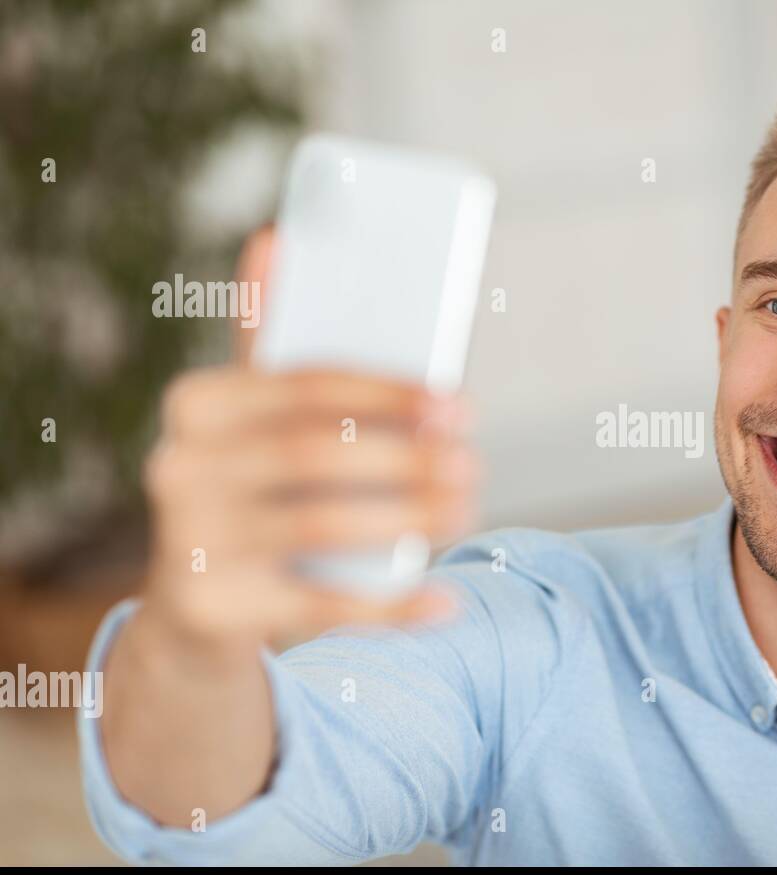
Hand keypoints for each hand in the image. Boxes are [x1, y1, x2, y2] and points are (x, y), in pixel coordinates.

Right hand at [132, 233, 479, 655]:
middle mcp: (177, 468)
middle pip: (316, 453)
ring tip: (467, 509)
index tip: (459, 403)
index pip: (304, 384)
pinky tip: (445, 601)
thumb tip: (274, 238)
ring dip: (410, 517)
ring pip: (322, 524)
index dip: (390, 393)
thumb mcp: (253, 422)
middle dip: (408, 456)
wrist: (194, 608)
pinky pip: (321, 606)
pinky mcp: (215, 609)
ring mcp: (190, 542)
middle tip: (473, 462)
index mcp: (195, 404)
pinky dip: (392, 606)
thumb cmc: (248, 489)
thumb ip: (274, 348)